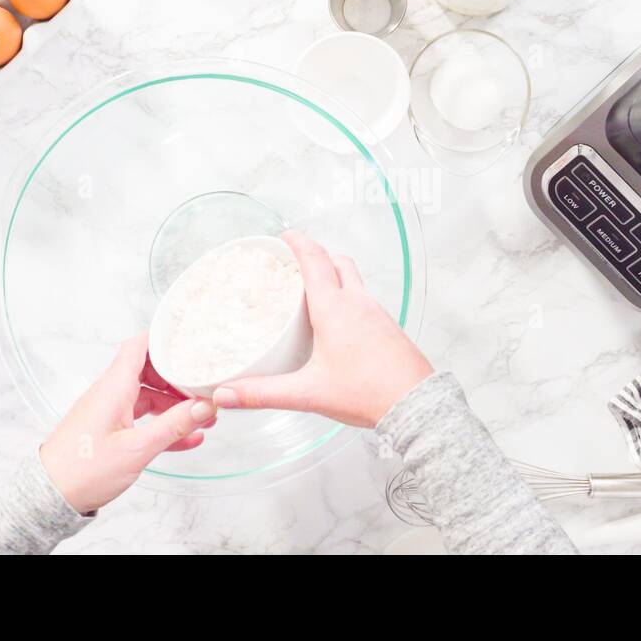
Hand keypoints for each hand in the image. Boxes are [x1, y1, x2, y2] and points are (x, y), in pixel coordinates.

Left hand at [39, 334, 216, 513]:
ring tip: (202, 418)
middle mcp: (109, 394)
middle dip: (178, 379)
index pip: (139, 346)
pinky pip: (140, 419)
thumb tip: (203, 407)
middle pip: (149, 371)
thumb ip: (173, 426)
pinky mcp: (108, 429)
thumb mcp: (136, 449)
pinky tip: (185, 439)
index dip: (165, 341)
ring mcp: (108, 411)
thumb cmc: (81, 471)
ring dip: (174, 406)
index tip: (190, 345)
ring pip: (147, 397)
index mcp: (113, 388)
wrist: (49, 496)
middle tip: (203, 388)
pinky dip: (161, 425)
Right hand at [212, 230, 432, 427]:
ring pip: (353, 279)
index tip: (284, 236)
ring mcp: (376, 312)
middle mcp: (357, 302)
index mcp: (335, 308)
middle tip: (294, 262)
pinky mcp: (387, 326)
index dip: (298, 242)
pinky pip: (365, 299)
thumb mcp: (308, 393)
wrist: (415, 403)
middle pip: (336, 261)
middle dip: (315, 255)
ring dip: (334, 274)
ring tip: (313, 290)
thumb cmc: (368, 393)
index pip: (314, 260)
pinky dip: (348, 296)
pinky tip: (339, 321)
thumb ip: (263, 393)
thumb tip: (225, 394)